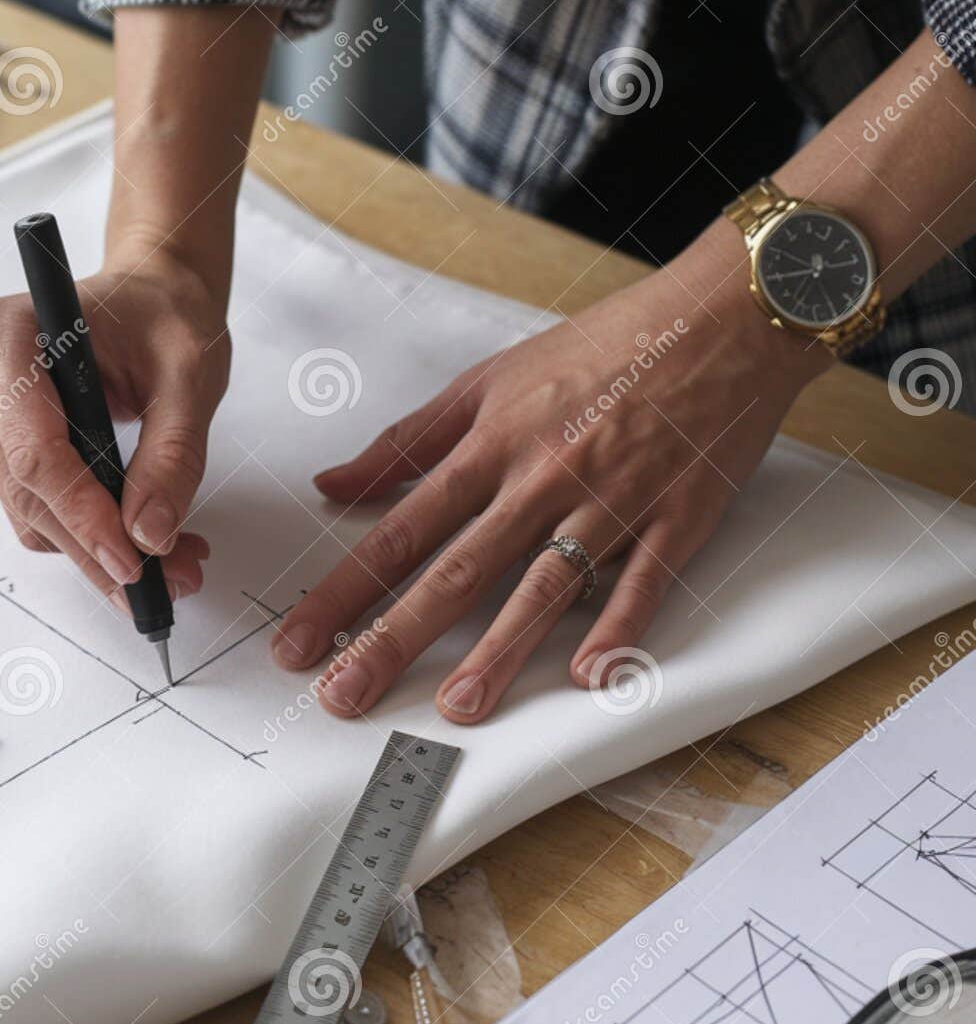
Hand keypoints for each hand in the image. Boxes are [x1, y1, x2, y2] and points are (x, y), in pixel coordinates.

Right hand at [0, 246, 228, 603]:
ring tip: (174, 562)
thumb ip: (172, 455)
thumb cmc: (162, 316)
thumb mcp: (189, 376)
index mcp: (6, 335)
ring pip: (31, 514)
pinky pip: (37, 510)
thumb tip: (150, 534)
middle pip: (28, 493)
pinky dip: (88, 535)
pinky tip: (142, 539)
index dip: (83, 514)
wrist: (148, 301)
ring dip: (98, 550)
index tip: (133, 561)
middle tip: (172, 579)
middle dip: (99, 546)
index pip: (34, 451)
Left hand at [270, 239, 827, 721]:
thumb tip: (334, 482)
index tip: (300, 639)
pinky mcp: (676, 517)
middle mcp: (542, 478)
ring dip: (498, 650)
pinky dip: (618, 625)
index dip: (344, 590)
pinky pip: (643, 580)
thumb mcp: (488, 379)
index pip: (400, 530)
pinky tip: (588, 672)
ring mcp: (611, 501)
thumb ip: (409, 440)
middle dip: (393, 637)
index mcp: (491, 444)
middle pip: (456, 569)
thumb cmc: (603, 346)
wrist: (722, 316)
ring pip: (543, 585)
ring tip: (457, 706)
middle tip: (344, 693)